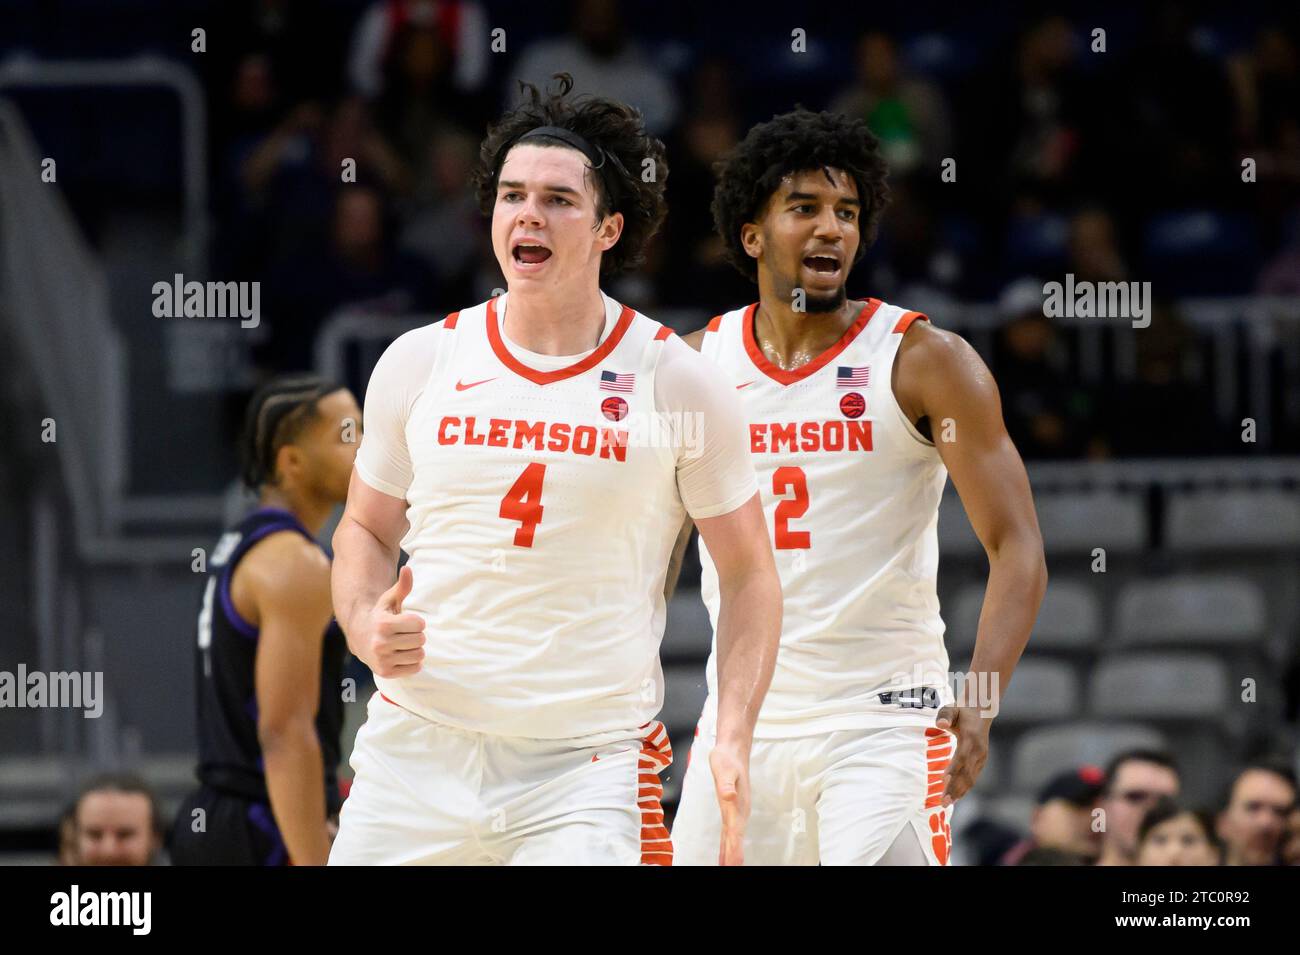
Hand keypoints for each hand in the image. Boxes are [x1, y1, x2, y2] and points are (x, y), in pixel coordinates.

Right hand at [355, 565, 425, 677]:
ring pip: (419, 655)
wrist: (360, 637)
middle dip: (415, 635)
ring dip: (414, 649)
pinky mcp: (385, 672)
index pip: (420, 624)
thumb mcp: (389, 600)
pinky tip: (400, 655)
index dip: (416, 622)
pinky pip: (415, 668)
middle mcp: (381, 643)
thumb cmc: (380, 615)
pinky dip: (412, 662)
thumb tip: (407, 569)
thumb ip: (402, 586)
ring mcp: (382, 660)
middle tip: (403, 634)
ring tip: (402, 644)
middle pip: (421, 640)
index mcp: (383, 624)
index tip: (405, 621)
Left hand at [709, 742, 749, 865]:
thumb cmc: (727, 759)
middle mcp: (738, 812)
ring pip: (732, 839)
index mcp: (737, 806)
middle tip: (729, 871)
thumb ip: (726, 783)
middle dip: (733, 858)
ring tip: (727, 868)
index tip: (734, 865)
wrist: (734, 751)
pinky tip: (725, 855)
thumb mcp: (724, 769)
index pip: (735, 833)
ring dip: (731, 855)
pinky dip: (728, 847)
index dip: (734, 850)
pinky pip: (729, 833)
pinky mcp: (730, 811)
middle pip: (734, 841)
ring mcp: (735, 813)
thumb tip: (727, 795)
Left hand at [935, 705, 990, 807]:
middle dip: (955, 788)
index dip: (953, 769)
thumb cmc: (961, 711)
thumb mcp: (951, 708)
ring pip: (971, 778)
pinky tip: (955, 796)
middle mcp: (979, 750)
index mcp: (971, 739)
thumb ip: (945, 715)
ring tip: (947, 803)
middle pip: (966, 772)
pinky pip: (973, 777)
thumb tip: (940, 724)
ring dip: (959, 791)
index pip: (961, 757)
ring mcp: (982, 757)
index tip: (943, 781)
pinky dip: (965, 788)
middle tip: (943, 802)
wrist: (980, 711)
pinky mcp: (981, 761)